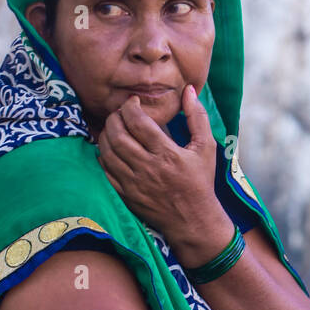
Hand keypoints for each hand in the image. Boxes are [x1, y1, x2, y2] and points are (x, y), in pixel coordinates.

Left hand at [95, 85, 232, 265]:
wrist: (194, 220)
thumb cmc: (200, 181)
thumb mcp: (206, 147)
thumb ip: (197, 116)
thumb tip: (189, 90)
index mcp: (167, 153)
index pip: (137, 122)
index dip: (130, 106)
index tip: (133, 102)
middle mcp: (148, 168)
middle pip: (117, 135)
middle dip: (113, 118)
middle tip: (119, 113)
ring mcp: (134, 183)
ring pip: (107, 152)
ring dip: (106, 135)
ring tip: (114, 128)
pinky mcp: (126, 195)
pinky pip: (105, 171)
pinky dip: (103, 156)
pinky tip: (111, 150)